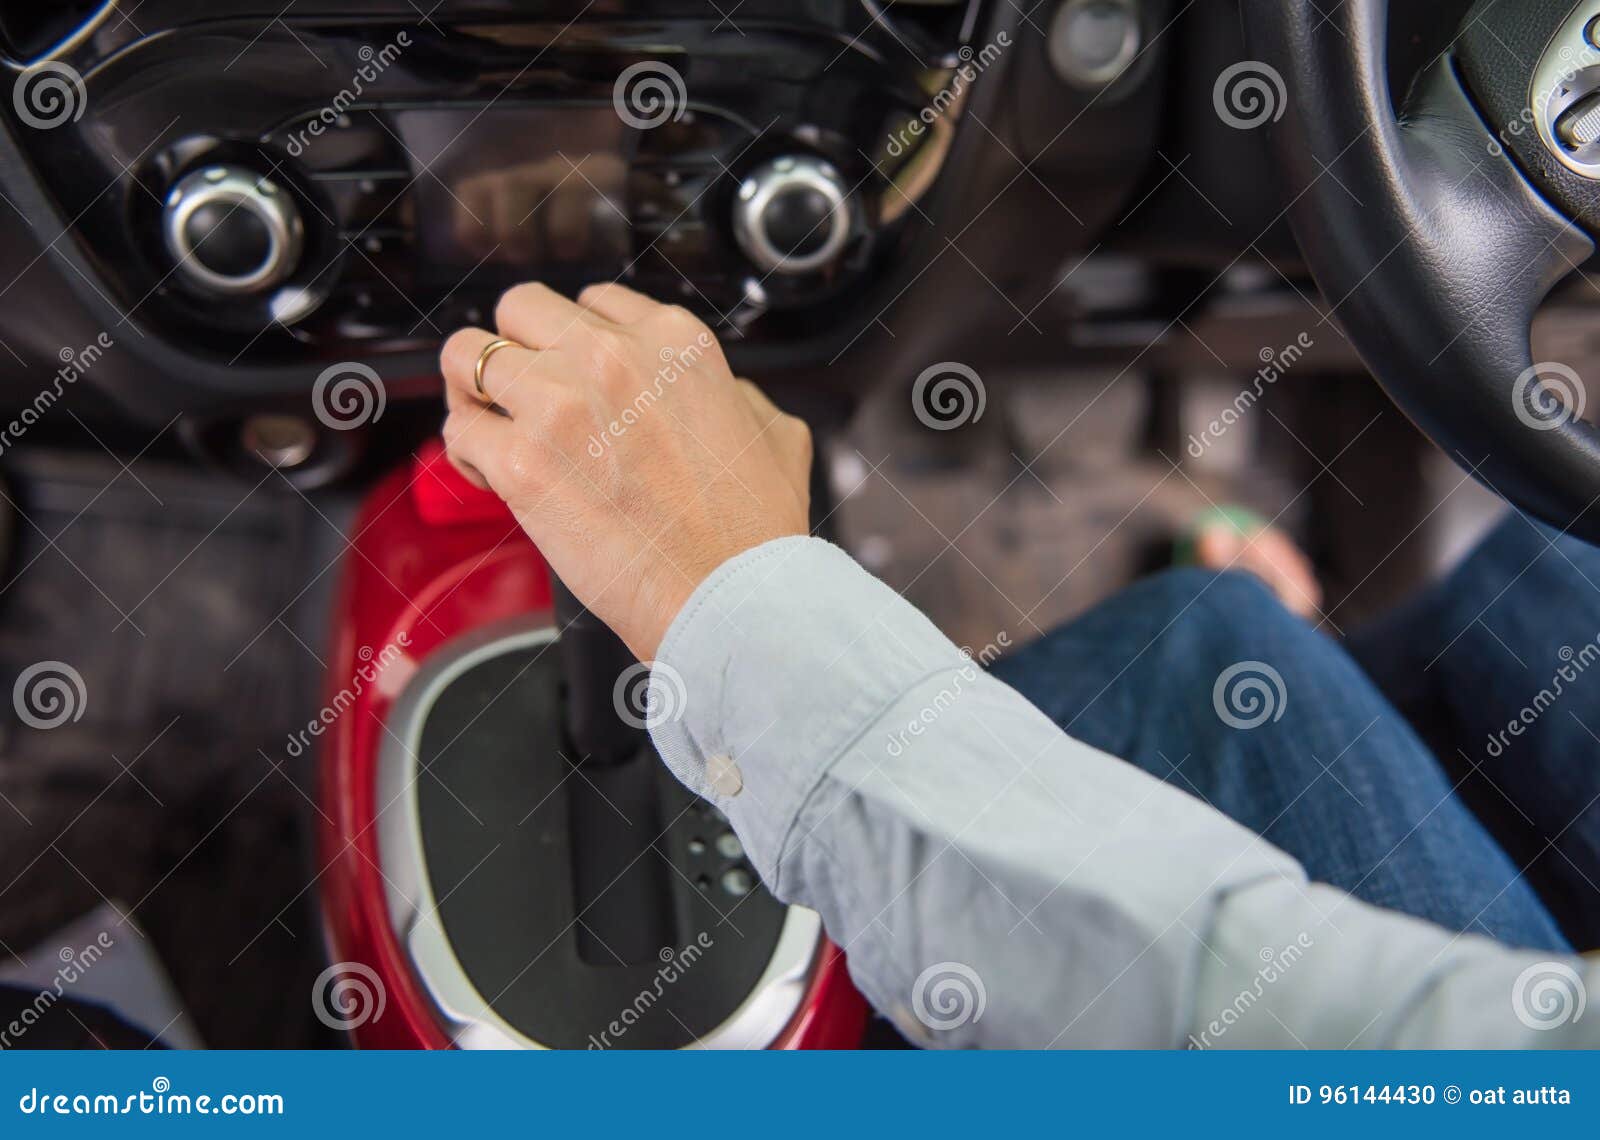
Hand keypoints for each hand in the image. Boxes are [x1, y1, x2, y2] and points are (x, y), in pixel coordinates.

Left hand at [440, 281, 812, 659]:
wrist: (729, 597)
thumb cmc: (752, 533)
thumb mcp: (776, 434)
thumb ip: (738, 395)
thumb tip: (723, 395)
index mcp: (672, 342)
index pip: (593, 302)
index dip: (577, 343)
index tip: (576, 377)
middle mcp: (609, 357)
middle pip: (520, 309)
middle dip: (518, 349)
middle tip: (524, 394)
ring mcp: (558, 404)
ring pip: (467, 353)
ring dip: (475, 391)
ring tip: (493, 427)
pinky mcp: (521, 463)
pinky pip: (458, 429)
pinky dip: (467, 452)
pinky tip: (492, 474)